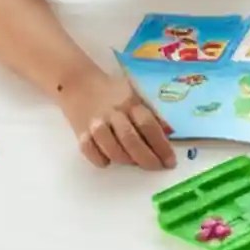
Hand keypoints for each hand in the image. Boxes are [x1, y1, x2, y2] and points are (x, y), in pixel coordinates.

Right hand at [58, 70, 175, 169]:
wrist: (78, 82)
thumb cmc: (112, 92)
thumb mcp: (135, 95)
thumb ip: (151, 113)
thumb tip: (170, 132)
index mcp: (130, 103)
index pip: (148, 126)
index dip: (161, 146)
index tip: (170, 162)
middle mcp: (114, 113)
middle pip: (131, 139)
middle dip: (147, 158)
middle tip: (156, 168)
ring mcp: (96, 123)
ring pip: (111, 147)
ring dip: (125, 159)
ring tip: (133, 162)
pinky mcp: (80, 132)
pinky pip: (89, 151)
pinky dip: (100, 159)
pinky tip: (108, 160)